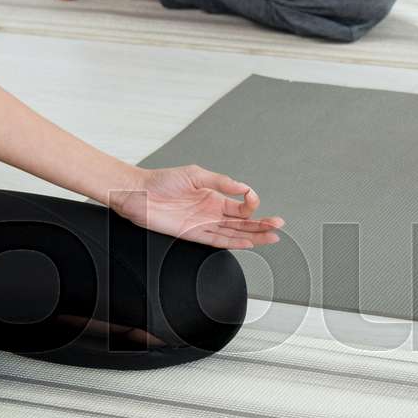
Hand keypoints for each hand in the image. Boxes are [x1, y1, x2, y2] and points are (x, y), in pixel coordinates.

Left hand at [113, 164, 283, 249]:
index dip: (251, 203)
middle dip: (262, 224)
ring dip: (253, 235)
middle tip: (279, 225)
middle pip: (242, 222)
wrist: (139, 194)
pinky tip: (248, 243)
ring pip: (234, 233)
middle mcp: (211, 212)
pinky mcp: (193, 235)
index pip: (240, 205)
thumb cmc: (161, 181)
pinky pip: (218, 241)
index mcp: (213, 197)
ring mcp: (203, 224)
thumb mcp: (195, 174)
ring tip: (272, 236)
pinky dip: (233, 243)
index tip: (254, 199)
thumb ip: (220, 182)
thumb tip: (242, 187)